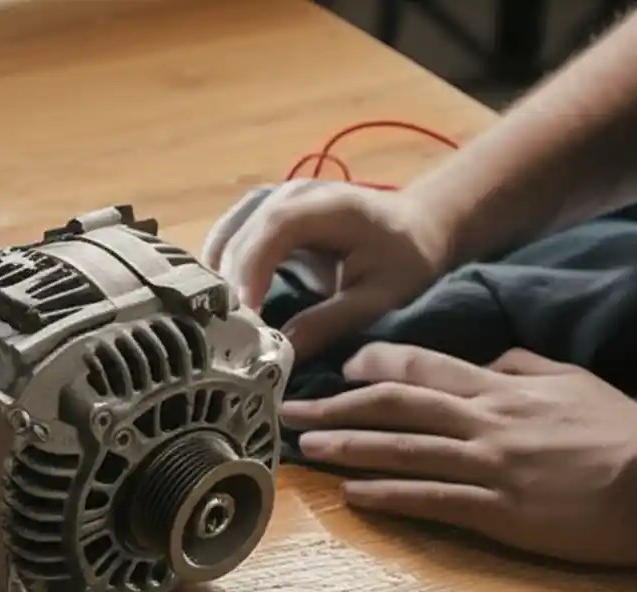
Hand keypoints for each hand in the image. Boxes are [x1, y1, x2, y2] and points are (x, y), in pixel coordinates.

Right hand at [203, 181, 453, 362]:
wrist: (418, 224)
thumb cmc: (406, 260)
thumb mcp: (381, 297)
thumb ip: (331, 322)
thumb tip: (282, 352)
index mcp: (329, 206)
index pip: (276, 229)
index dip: (253, 269)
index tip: (245, 314)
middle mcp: (292, 194)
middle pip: (243, 234)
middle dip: (230, 284)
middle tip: (226, 333)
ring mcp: (273, 199)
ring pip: (226, 236)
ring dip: (218, 279)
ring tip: (221, 322)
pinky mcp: (263, 213)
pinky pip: (228, 239)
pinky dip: (220, 270)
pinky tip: (221, 303)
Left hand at [282, 343, 636, 565]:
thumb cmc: (622, 429)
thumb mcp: (569, 381)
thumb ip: (519, 367)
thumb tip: (485, 361)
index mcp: (500, 388)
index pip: (422, 368)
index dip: (374, 367)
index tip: (338, 371)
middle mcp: (486, 419)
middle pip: (396, 407)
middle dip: (336, 406)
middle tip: (289, 410)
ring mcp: (491, 464)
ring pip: (404, 450)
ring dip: (348, 447)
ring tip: (305, 448)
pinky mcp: (502, 509)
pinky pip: (434, 499)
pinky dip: (390, 495)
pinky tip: (354, 495)